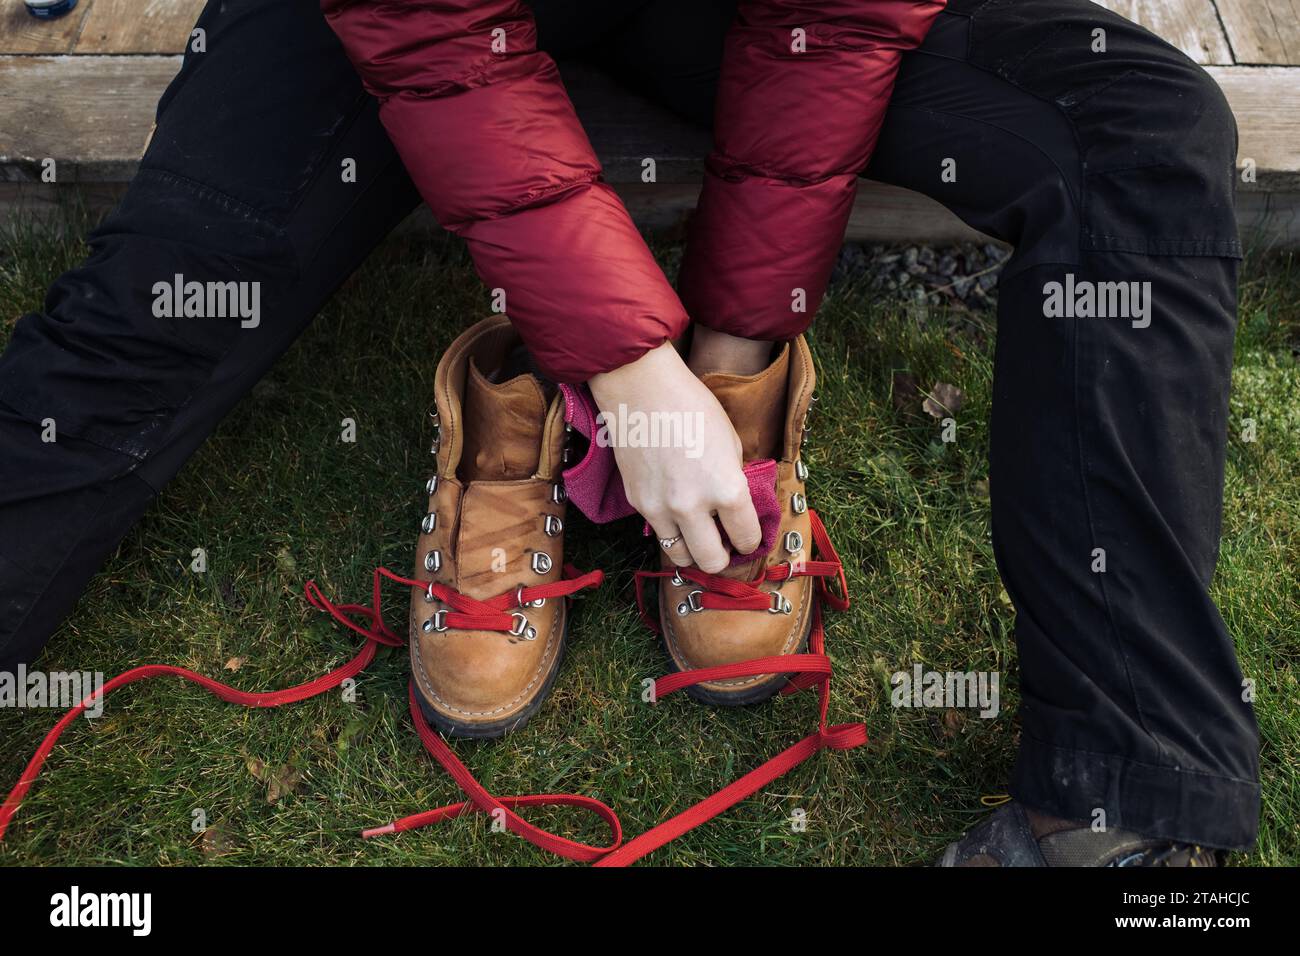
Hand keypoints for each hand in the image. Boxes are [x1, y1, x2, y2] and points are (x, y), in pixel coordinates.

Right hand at [589, 343, 760, 572]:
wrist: (641, 389)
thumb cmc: (691, 406)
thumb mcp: (731, 443)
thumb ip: (735, 480)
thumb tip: (737, 509)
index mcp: (726, 489)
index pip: (747, 539)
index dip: (751, 540)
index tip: (748, 537)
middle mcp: (692, 506)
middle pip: (712, 563)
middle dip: (723, 558)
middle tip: (725, 544)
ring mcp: (660, 509)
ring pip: (680, 556)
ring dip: (693, 549)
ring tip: (698, 532)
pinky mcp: (637, 503)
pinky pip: (659, 531)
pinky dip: (670, 528)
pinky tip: (675, 507)